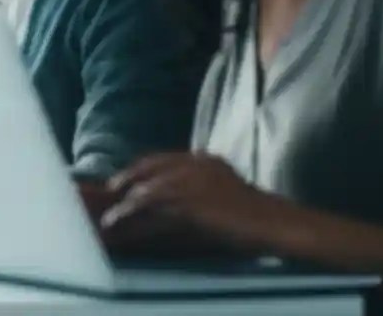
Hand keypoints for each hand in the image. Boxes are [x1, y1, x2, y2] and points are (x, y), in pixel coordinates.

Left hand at [102, 152, 289, 254]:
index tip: (123, 180)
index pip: (160, 159)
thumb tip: (173, 202)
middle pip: (147, 167)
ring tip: (108, 216)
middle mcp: (193, 164)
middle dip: (126, 180)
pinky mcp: (186, 201)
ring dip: (123, 203)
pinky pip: (147, 206)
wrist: (274, 223)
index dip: (139, 170)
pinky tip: (116, 222)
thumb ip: (200, 187)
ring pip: (144, 188)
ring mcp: (189, 180)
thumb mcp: (225, 190)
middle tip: (111, 193)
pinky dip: (127, 213)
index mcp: (204, 159)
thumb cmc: (256, 215)